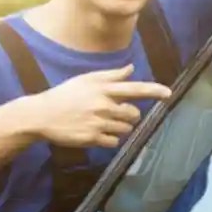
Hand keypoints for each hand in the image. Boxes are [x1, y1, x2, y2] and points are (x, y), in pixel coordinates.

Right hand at [29, 65, 170, 148]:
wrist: (42, 115)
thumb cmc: (65, 95)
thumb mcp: (86, 80)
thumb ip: (110, 76)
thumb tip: (131, 69)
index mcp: (103, 88)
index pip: (135, 88)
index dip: (154, 91)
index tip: (169, 94)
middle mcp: (104, 105)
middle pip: (134, 114)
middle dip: (130, 115)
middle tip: (113, 113)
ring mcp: (99, 123)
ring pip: (125, 128)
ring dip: (119, 127)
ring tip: (101, 122)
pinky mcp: (93, 138)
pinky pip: (114, 142)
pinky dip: (110, 139)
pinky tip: (96, 133)